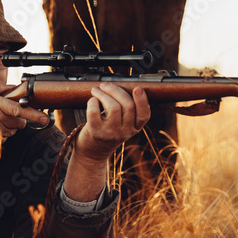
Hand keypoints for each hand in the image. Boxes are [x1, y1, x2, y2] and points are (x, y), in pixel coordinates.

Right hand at [0, 80, 49, 164]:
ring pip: (14, 131)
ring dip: (9, 127)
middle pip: (20, 123)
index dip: (33, 114)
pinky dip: (2, 135)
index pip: (18, 109)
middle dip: (18, 119)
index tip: (44, 118)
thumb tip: (12, 86)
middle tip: (7, 115)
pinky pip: (6, 139)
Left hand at [62, 84, 149, 202]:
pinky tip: (92, 101)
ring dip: (103, 94)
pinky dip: (92, 102)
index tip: (137, 88)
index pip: (144, 115)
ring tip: (97, 91)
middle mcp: (125, 132)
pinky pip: (94, 112)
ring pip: (113, 106)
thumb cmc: (108, 131)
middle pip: (128, 105)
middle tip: (106, 86)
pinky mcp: (96, 132)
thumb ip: (126, 109)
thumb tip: (121, 87)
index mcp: (134, 128)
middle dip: (116, 90)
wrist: (93, 152)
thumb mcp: (123, 125)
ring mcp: (110, 133)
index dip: (142, 100)